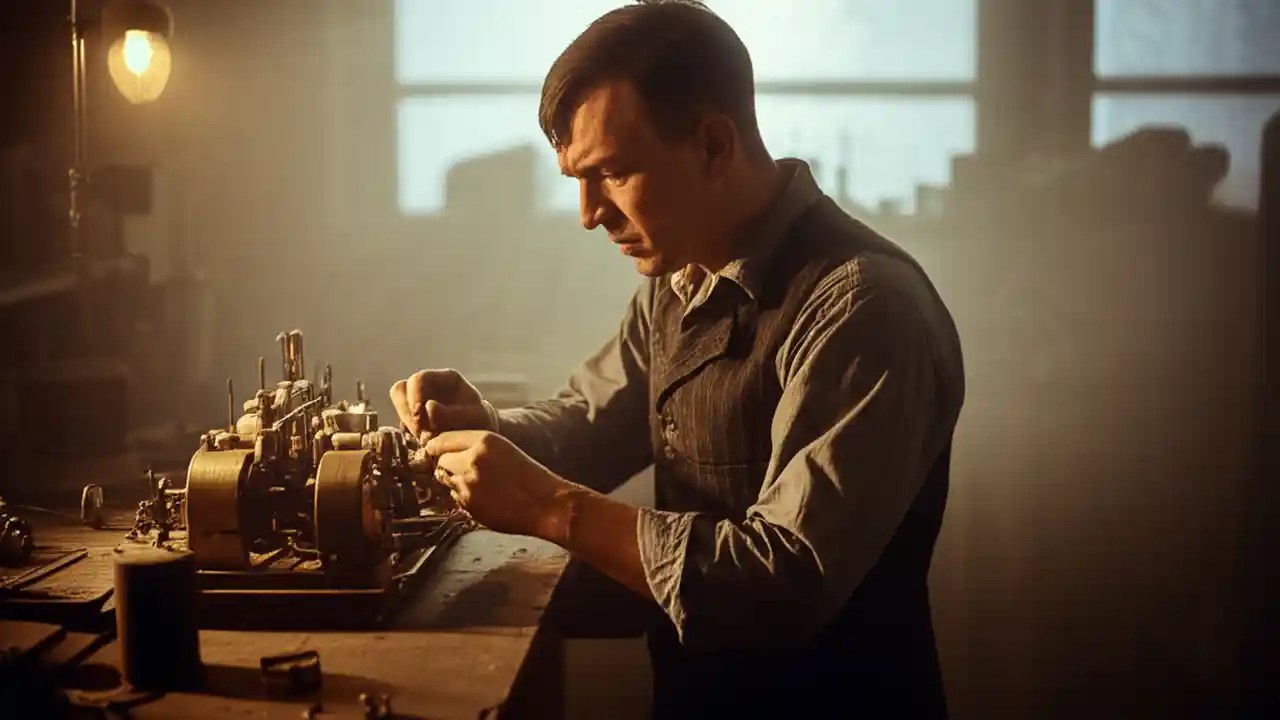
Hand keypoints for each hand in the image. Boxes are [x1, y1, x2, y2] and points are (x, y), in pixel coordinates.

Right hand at [389, 369, 490, 443]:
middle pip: (400, 390)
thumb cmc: (481, 425)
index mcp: (446, 379)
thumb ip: (452, 414)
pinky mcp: (414, 419)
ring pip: (399, 407)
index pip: (418, 379)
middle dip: (408, 414)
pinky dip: (409, 434)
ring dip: (408, 424)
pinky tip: (424, 442)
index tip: (420, 423)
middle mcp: (429, 387)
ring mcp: (419, 402)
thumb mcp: (474, 419)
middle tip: (422, 433)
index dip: (414, 399)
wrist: (481, 441)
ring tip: (425, 438)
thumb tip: (427, 407)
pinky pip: (400, 423)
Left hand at [427, 430, 569, 538]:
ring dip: (452, 480)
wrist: (547, 504)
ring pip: (444, 479)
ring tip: (473, 483)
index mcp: (484, 441)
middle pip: (440, 459)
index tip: (435, 449)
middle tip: (458, 468)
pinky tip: (481, 497)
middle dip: (445, 463)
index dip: (437, 445)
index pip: (444, 439)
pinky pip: (453, 497)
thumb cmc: (531, 476)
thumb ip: (476, 446)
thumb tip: (447, 451)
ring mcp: (468, 484)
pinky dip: (461, 496)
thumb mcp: (504, 449)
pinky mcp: (468, 504)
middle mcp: (472, 459)